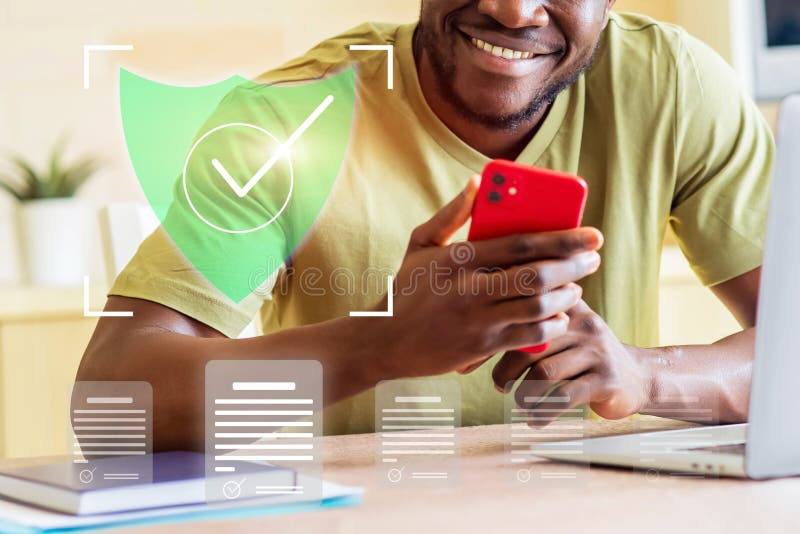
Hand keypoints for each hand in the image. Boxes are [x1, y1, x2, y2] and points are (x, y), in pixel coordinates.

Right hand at [361, 176, 603, 380]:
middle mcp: (469, 288)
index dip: (563, 238)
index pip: (521, 243)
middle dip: (575, 265)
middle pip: (536, 275)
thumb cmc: (405, 289)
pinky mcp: (480, 347)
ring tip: (577, 287)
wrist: (382, 340)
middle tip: (593, 258)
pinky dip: (552, 326)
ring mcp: (476, 320)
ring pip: (537, 307)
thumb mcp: (420, 244)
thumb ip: (450, 214)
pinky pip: (529, 337)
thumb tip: (476, 182)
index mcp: (458, 257)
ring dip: (566, 297)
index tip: (591, 234)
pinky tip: (559, 318)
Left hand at [492, 300, 652, 423]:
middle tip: (500, 385)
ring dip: (524, 395)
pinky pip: (563, 397)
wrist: (640, 377)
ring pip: (544, 374)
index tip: (481, 355)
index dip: (498, 336)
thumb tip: (479, 340)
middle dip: (506, 370)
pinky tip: (536, 420)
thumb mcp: (566, 331)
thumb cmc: (586, 356)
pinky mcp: (605, 380)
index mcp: (568, 307)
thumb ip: (531, 326)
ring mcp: (597, 351)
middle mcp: (583, 324)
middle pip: (530, 345)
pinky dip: (543, 412)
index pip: (525, 314)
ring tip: (520, 403)